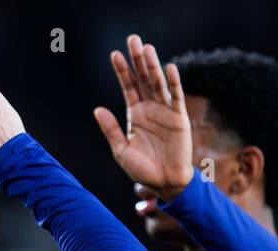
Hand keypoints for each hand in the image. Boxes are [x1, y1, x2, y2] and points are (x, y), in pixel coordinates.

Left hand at [93, 34, 193, 200]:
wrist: (164, 183)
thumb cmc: (142, 169)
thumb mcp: (121, 150)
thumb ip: (111, 130)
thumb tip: (97, 109)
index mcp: (135, 115)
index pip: (128, 87)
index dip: (122, 71)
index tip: (114, 55)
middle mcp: (150, 109)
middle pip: (143, 79)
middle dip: (138, 60)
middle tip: (133, 40)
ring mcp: (165, 111)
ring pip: (158, 84)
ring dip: (153, 66)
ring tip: (147, 49)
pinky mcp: (179, 118)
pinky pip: (176, 97)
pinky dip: (173, 83)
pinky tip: (168, 68)